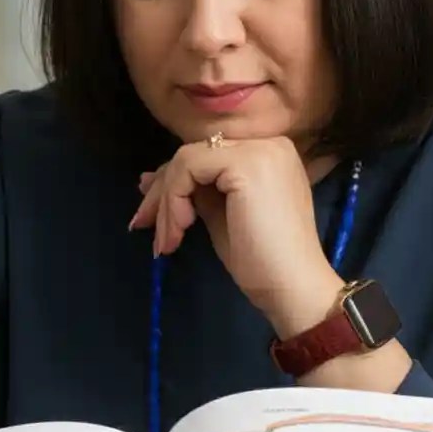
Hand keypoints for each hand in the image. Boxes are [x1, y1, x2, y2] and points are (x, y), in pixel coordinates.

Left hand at [131, 135, 342, 337]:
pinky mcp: (246, 164)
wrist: (293, 287)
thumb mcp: (222, 216)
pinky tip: (177, 232)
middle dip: (161, 192)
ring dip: (166, 203)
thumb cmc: (262, 262)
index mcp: (267, 154)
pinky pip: (189, 169)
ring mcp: (259, 150)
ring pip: (187, 161)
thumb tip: (150, 179)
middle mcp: (267, 143)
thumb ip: (195, 193)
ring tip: (164, 241)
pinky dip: (174, 201)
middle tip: (140, 224)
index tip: (150, 214)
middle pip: (193, 156)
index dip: (172, 184)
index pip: (205, 157)